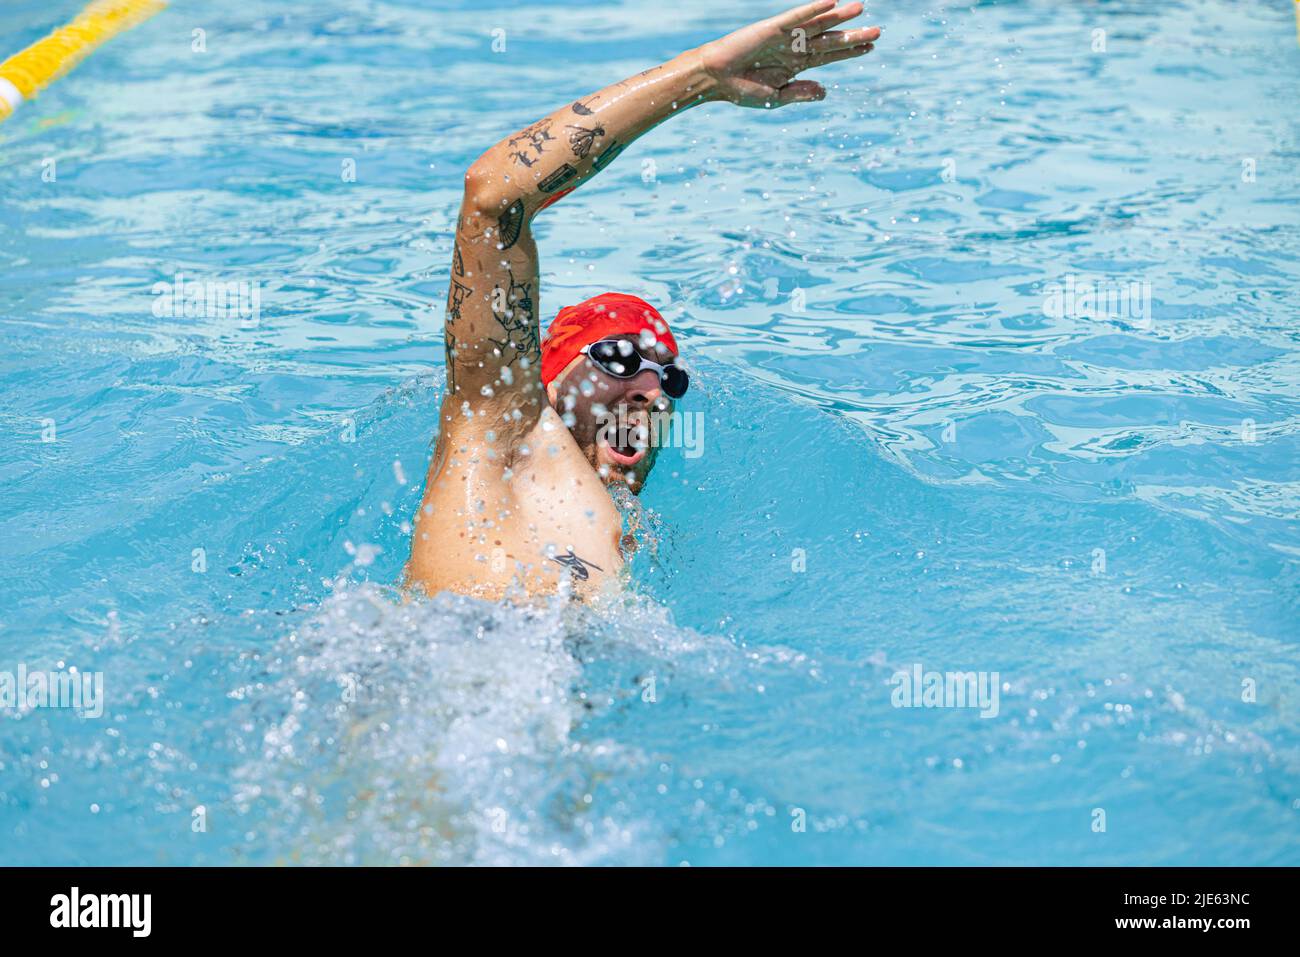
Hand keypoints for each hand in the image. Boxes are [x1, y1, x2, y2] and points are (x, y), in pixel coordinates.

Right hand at [698, 0, 879, 107]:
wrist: (716, 79)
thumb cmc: (741, 90)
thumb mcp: (775, 97)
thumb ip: (800, 93)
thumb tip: (825, 90)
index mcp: (796, 66)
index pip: (829, 56)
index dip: (850, 52)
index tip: (871, 47)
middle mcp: (795, 48)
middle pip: (830, 41)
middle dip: (854, 37)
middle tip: (878, 31)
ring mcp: (786, 36)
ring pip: (819, 25)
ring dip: (839, 18)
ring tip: (860, 8)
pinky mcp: (773, 27)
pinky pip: (798, 16)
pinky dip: (814, 9)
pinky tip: (831, 2)